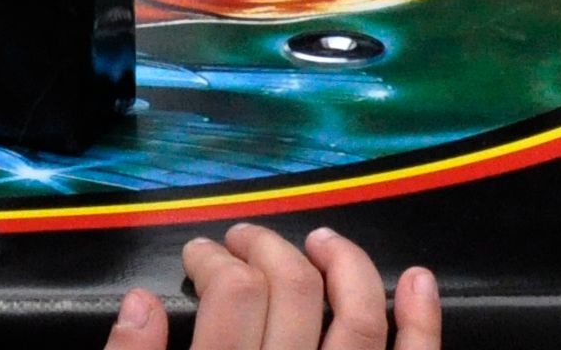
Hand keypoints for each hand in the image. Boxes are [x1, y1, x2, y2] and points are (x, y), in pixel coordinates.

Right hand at [104, 224, 441, 349]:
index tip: (201, 255)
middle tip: (243, 242)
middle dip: (266, 249)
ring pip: (359, 319)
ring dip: (343, 265)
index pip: (232, 296)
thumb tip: (137, 304)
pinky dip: (423, 320)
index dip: (214, 261)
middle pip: (293, 292)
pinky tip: (417, 280)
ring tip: (322, 241)